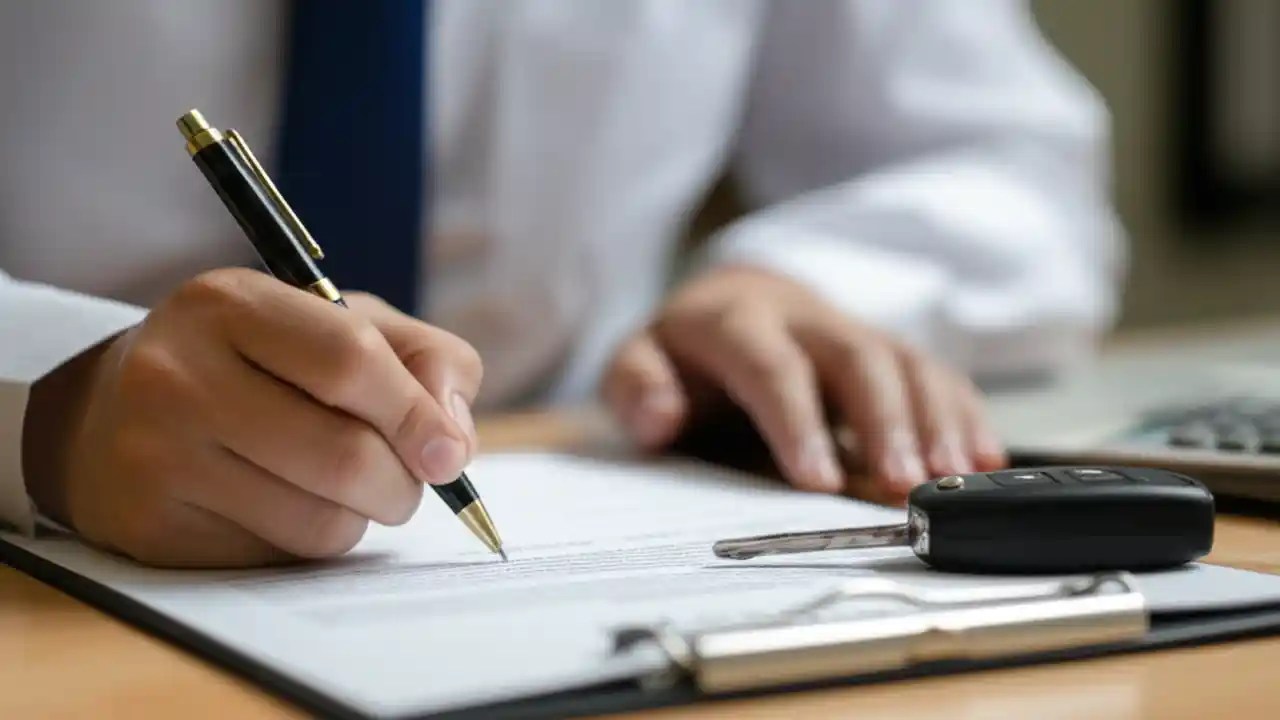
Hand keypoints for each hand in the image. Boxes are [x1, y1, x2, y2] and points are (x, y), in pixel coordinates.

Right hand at [21, 269, 481, 566]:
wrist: (111, 413)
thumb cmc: (258, 362)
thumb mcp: (338, 325)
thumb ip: (424, 359)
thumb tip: (454, 441)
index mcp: (229, 304)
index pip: (350, 361)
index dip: (417, 414)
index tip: (449, 452)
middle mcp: (177, 375)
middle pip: (344, 457)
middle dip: (402, 483)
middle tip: (405, 481)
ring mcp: (155, 456)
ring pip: (320, 522)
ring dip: (360, 517)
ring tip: (340, 487)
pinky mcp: (152, 529)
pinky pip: (279, 559)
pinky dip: (309, 541)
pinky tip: (283, 506)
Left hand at [602, 266, 1005, 503]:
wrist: (733, 303)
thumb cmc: (686, 353)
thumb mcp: (636, 363)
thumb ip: (637, 388)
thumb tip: (659, 419)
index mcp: (736, 320)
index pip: (771, 365)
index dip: (797, 420)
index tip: (818, 482)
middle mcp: (805, 318)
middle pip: (856, 356)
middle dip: (885, 420)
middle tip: (902, 486)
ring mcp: (855, 330)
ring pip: (906, 361)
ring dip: (935, 421)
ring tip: (950, 480)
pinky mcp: (890, 351)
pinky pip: (936, 373)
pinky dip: (964, 414)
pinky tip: (983, 458)